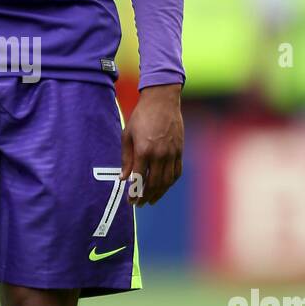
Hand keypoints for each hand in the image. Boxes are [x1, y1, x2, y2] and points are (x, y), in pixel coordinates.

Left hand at [119, 83, 183, 205]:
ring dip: (159, 193)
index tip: (130, 201)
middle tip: (139, 204)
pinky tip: (163, 187)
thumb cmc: (141, 117)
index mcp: (144, 151)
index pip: (138, 178)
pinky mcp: (180, 151)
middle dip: (145, 196)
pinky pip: (176, 172)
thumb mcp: (127, 135)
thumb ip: (126, 158)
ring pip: (166, 181)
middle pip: (153, 183)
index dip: (134, 192)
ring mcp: (172, 153)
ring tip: (151, 200)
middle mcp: (159, 155)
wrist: (162, 101)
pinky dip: (170, 182)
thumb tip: (124, 177)